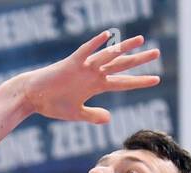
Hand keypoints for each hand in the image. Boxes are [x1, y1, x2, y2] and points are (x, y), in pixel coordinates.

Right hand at [11, 32, 159, 124]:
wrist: (32, 96)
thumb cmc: (51, 104)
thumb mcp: (75, 114)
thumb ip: (92, 115)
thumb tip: (109, 118)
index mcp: (95, 85)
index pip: (122, 83)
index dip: (139, 81)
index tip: (156, 79)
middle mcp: (93, 74)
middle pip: (120, 66)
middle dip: (139, 60)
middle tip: (157, 53)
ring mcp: (83, 67)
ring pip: (107, 56)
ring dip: (123, 48)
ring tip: (141, 40)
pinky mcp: (70, 64)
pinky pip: (85, 52)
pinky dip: (95, 44)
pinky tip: (107, 36)